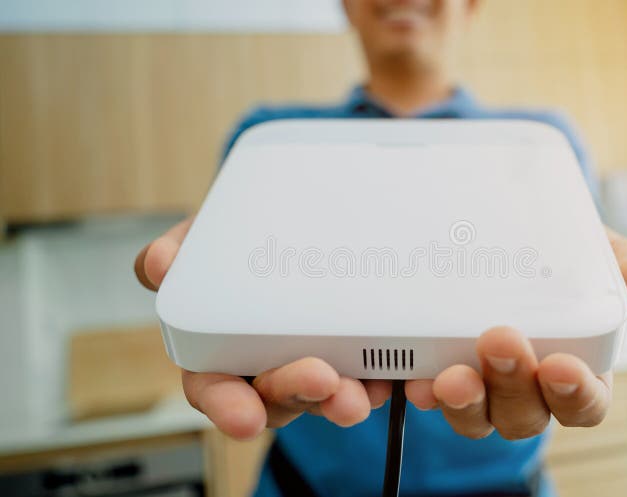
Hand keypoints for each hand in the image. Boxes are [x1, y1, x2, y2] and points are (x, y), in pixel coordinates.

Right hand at [135, 217, 393, 439]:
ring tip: (361, 391)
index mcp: (222, 345)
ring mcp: (315, 358)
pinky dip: (383, 378)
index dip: (226, 405)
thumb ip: (181, 249)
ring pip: (326, 394)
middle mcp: (267, 362)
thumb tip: (159, 265)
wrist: (296, 209)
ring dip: (343, 398)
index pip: (214, 387)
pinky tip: (395, 373)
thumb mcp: (208, 232)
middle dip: (298, 394)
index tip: (243, 417)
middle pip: (277, 396)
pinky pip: (371, 373)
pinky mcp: (357, 348)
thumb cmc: (243, 233)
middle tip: (321, 380)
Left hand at [402, 228, 626, 438]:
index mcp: (579, 371)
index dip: (575, 395)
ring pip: (476, 416)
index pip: (585, 403)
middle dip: (512, 386)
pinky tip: (415, 378)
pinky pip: (431, 396)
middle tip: (498, 341)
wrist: (512, 234)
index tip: (560, 366)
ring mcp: (484, 385)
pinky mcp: (441, 371)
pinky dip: (423, 392)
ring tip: (450, 375)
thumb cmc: (566, 256)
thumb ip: (626, 269)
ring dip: (464, 401)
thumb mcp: (600, 254)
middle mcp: (529, 389)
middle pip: (525, 415)